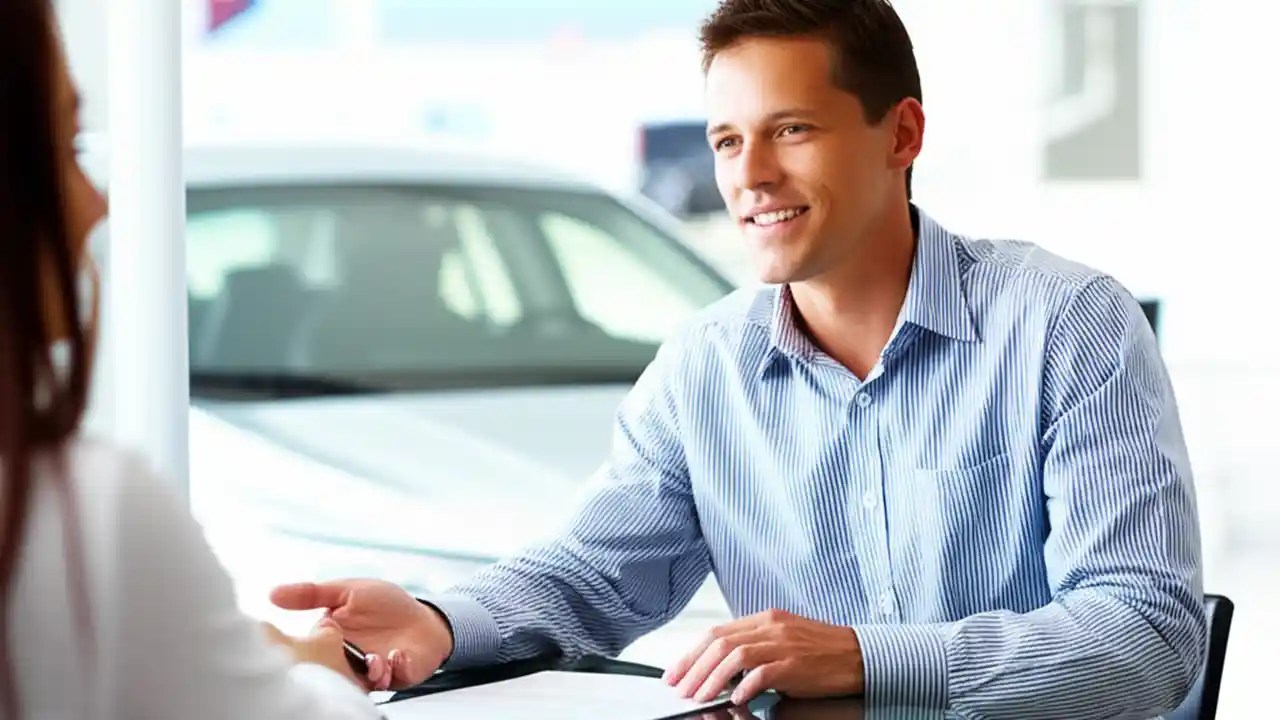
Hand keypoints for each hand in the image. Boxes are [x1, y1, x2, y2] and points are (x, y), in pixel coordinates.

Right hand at [271, 579, 452, 690]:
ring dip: (369, 672)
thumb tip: (272, 594)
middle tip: (346, 654)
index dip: (309, 650)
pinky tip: (398, 656)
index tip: (317, 640)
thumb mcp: (348, 590)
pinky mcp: (398, 675)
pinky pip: (393, 680)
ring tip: (377, 660)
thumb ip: (312, 594)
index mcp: (332, 641)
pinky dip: (396, 669)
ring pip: (360, 683)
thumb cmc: (385, 604)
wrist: (425, 616)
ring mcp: (372, 672)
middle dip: (337, 669)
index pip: (311, 651)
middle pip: (332, 673)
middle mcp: (348, 661)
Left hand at [662, 609, 863, 704]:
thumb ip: (753, 648)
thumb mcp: (782, 640)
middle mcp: (771, 626)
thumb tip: (719, 670)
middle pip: (719, 643)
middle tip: (680, 688)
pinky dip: (745, 685)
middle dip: (694, 668)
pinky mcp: (796, 663)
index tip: (675, 673)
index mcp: (764, 619)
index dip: (691, 653)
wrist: (858, 655)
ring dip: (712, 679)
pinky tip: (736, 698)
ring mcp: (783, 643)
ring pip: (734, 656)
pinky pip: (762, 673)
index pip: (717, 632)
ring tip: (700, 697)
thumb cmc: (821, 650)